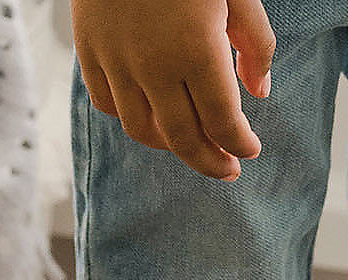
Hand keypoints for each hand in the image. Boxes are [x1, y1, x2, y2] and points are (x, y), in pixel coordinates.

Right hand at [72, 0, 274, 179]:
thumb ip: (256, 44)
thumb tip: (259, 93)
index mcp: (196, 50)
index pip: (223, 122)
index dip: (240, 144)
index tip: (250, 149)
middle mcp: (153, 64)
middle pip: (184, 139)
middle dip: (211, 161)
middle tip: (227, 168)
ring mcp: (116, 59)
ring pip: (143, 130)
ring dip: (171, 145)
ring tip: (190, 142)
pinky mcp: (89, 48)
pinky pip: (107, 104)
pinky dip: (131, 117)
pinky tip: (151, 113)